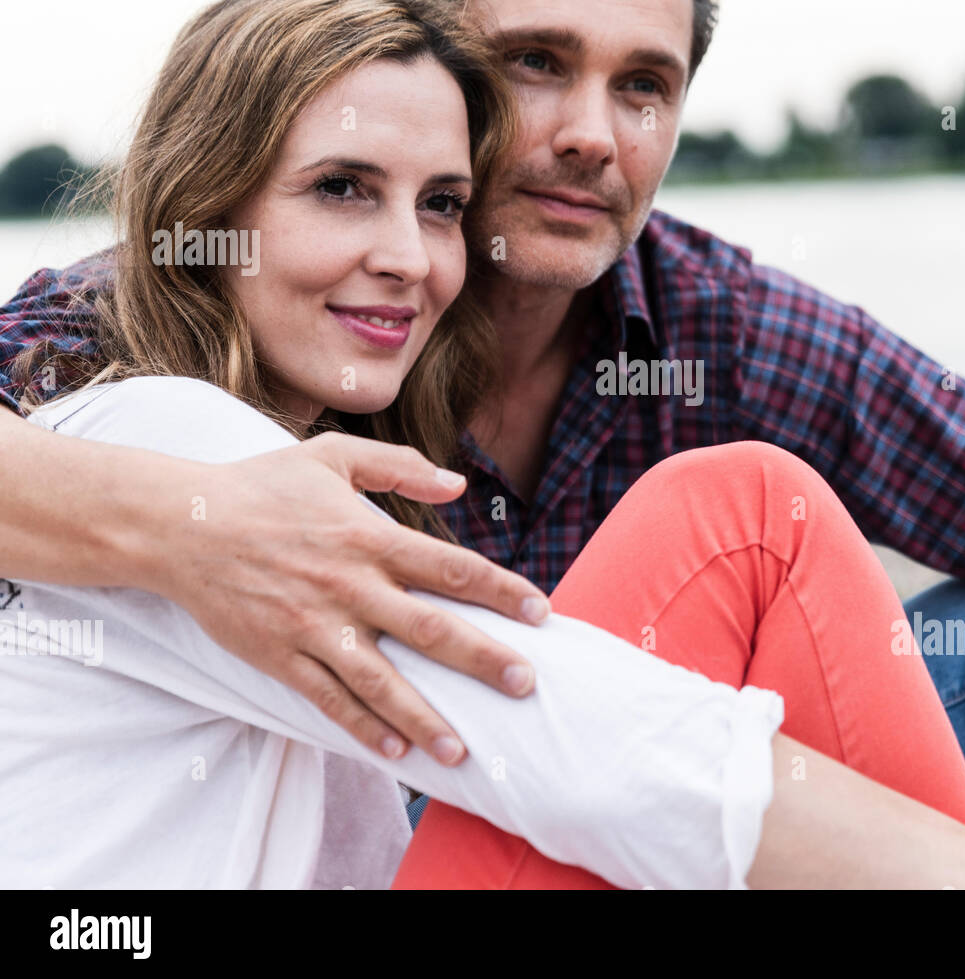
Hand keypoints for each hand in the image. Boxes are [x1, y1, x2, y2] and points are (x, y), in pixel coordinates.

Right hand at [141, 432, 549, 765]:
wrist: (180, 523)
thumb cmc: (263, 485)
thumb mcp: (334, 456)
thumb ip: (400, 467)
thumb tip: (458, 484)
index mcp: (368, 535)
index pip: (450, 568)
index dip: (501, 590)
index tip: (540, 612)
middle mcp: (349, 584)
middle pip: (430, 629)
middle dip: (483, 659)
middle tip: (526, 684)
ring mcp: (314, 626)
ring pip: (381, 681)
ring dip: (425, 718)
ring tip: (463, 750)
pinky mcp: (280, 655)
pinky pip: (328, 700)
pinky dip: (362, 727)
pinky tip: (394, 751)